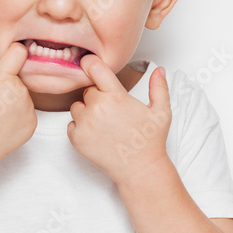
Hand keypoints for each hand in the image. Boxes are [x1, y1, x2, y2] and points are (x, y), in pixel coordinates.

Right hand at [0, 42, 36, 171]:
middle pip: (18, 80)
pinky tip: (3, 127)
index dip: (15, 52)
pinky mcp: (32, 123)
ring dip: (13, 104)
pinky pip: (27, 114)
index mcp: (2, 78)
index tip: (15, 55)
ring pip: (23, 98)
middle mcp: (19, 90)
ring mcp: (28, 108)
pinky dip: (18, 119)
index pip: (18, 52)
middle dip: (8, 87)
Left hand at [67, 55, 171, 185]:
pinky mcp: (77, 139)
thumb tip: (159, 69)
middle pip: (87, 91)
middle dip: (97, 97)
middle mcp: (97, 108)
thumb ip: (158, 87)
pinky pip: (71, 124)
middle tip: (112, 112)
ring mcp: (85, 124)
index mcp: (116, 96)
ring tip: (105, 124)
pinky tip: (97, 135)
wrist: (140, 169)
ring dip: (87, 112)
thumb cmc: (150, 141)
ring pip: (77, 107)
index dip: (90, 64)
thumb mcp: (162, 111)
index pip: (94, 67)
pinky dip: (80, 128)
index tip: (89, 64)